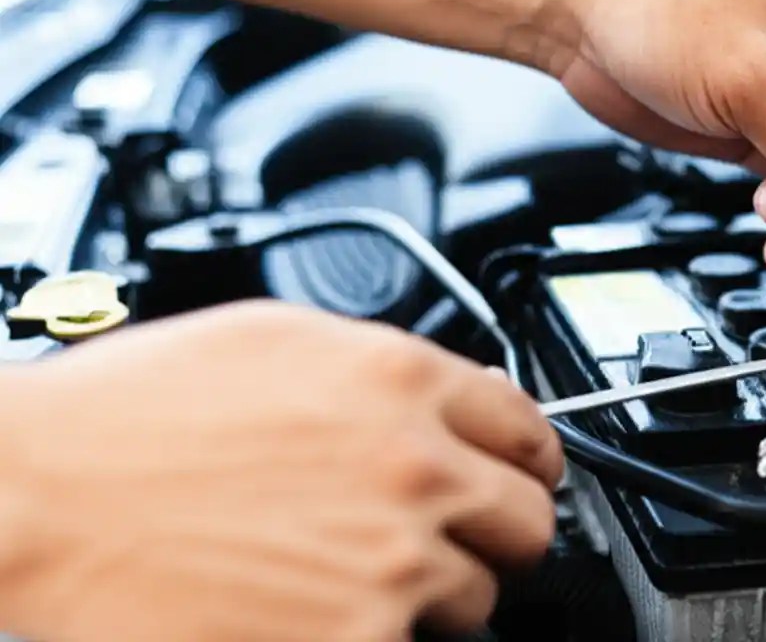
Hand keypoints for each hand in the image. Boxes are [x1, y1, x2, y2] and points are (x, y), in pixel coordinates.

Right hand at [0, 301, 561, 640]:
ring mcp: (391, 562)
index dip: (529, 456)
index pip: (530, 428)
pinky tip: (319, 607)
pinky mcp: (357, 640)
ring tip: (355, 573)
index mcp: (399, 381)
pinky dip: (382, 633)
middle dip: (494, 529)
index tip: (522, 474)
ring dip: (434, 590)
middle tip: (455, 535)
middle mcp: (412, 468)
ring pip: (477, 596)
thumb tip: (442, 397)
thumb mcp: (273, 339)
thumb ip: (381, 368)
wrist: (36, 495)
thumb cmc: (129, 416)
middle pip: (526, 519)